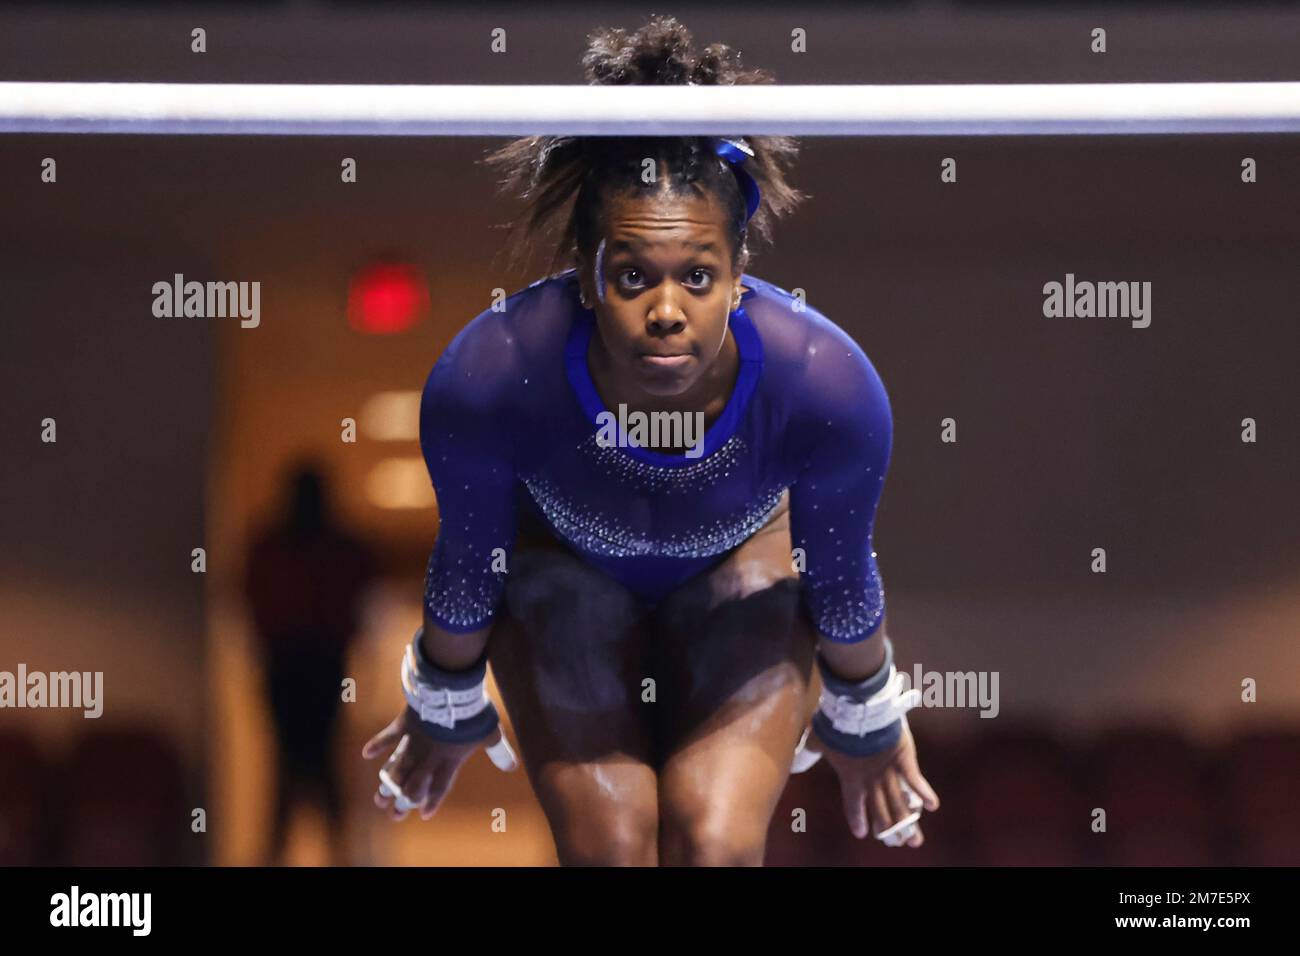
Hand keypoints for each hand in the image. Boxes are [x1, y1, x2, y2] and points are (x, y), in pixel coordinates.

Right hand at [361, 707, 515, 821]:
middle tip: (395, 815)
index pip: (440, 786)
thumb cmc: (473, 714)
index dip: (432, 800)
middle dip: (404, 801)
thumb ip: (498, 750)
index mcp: (449, 760)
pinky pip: (388, 736)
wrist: (451, 692)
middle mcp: (428, 755)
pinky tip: (365, 754)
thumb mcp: (490, 732)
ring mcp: (414, 741)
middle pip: (413, 783)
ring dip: (387, 784)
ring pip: (397, 767)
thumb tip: (513, 767)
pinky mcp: (404, 724)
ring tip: (378, 799)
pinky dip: (377, 744)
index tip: (424, 814)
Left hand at [804, 719, 939, 845]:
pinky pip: (915, 780)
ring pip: (901, 802)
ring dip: (908, 822)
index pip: (854, 803)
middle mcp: (871, 780)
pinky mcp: (904, 758)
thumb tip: (792, 759)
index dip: (857, 818)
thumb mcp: (817, 739)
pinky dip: (925, 793)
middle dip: (889, 829)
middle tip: (897, 844)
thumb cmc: (835, 726)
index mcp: (851, 778)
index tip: (862, 832)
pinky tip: (932, 806)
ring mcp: (889, 771)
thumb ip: (809, 751)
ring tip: (914, 840)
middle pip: (882, 810)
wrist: (858, 712)